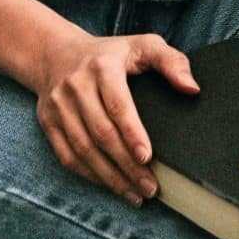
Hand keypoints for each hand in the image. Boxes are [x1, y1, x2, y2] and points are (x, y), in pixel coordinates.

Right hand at [33, 30, 199, 207]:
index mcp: (102, 66)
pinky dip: (89, 175)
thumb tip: (191, 88)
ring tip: (135, 194)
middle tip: (150, 187)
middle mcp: (76, 85)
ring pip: (83, 149)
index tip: (148, 156)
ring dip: (110, 177)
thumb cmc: (109, 54)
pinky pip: (67, 156)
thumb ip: (171, 61)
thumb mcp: (142, 45)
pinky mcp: (47, 122)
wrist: (56, 54)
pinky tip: (110, 186)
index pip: (117, 105)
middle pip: (101, 133)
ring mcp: (58, 105)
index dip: (132, 133)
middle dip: (127, 165)